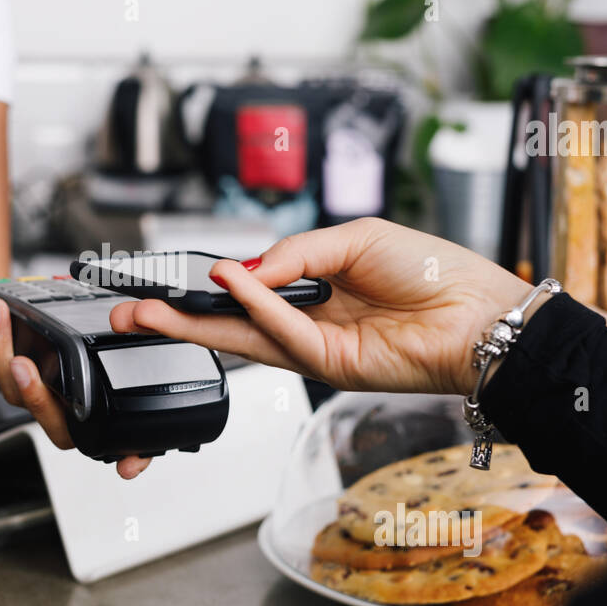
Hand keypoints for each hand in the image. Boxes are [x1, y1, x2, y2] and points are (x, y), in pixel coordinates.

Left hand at [0, 296, 150, 478]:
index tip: (24, 367)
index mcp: (70, 422)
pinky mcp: (6, 366)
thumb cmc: (110, 388)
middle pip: (16, 392)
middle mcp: (43, 407)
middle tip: (12, 345)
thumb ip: (136, 449)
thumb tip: (132, 468)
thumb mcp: (129, 419)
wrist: (83, 363)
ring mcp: (23, 387)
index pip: (48, 418)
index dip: (37, 396)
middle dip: (8, 360)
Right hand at [109, 218, 535, 395]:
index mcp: (311, 288)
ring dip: (193, 323)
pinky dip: (255, 308)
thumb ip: (294, 254)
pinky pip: (282, 336)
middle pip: (228, 324)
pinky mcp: (331, 368)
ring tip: (149, 310)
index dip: (206, 287)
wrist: (479, 310)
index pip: (245, 291)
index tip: (164, 280)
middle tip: (127, 313)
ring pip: (241, 340)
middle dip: (175, 320)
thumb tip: (241, 270)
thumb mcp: (353, 237)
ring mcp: (316, 349)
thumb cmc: (430, 269)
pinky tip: (232, 283)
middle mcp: (307, 322)